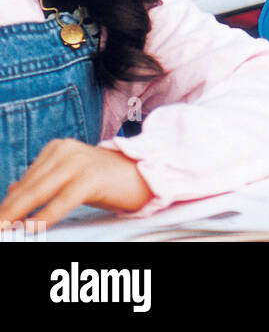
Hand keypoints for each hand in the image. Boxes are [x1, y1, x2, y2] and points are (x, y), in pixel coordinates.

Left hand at [0, 139, 152, 228]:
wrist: (144, 175)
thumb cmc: (105, 181)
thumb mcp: (69, 179)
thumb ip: (42, 182)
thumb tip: (11, 191)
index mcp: (57, 148)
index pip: (25, 181)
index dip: (9, 202)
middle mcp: (66, 149)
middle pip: (29, 187)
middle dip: (9, 210)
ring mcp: (79, 160)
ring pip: (40, 192)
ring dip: (20, 215)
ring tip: (6, 230)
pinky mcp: (92, 175)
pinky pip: (62, 200)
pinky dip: (45, 216)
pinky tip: (33, 229)